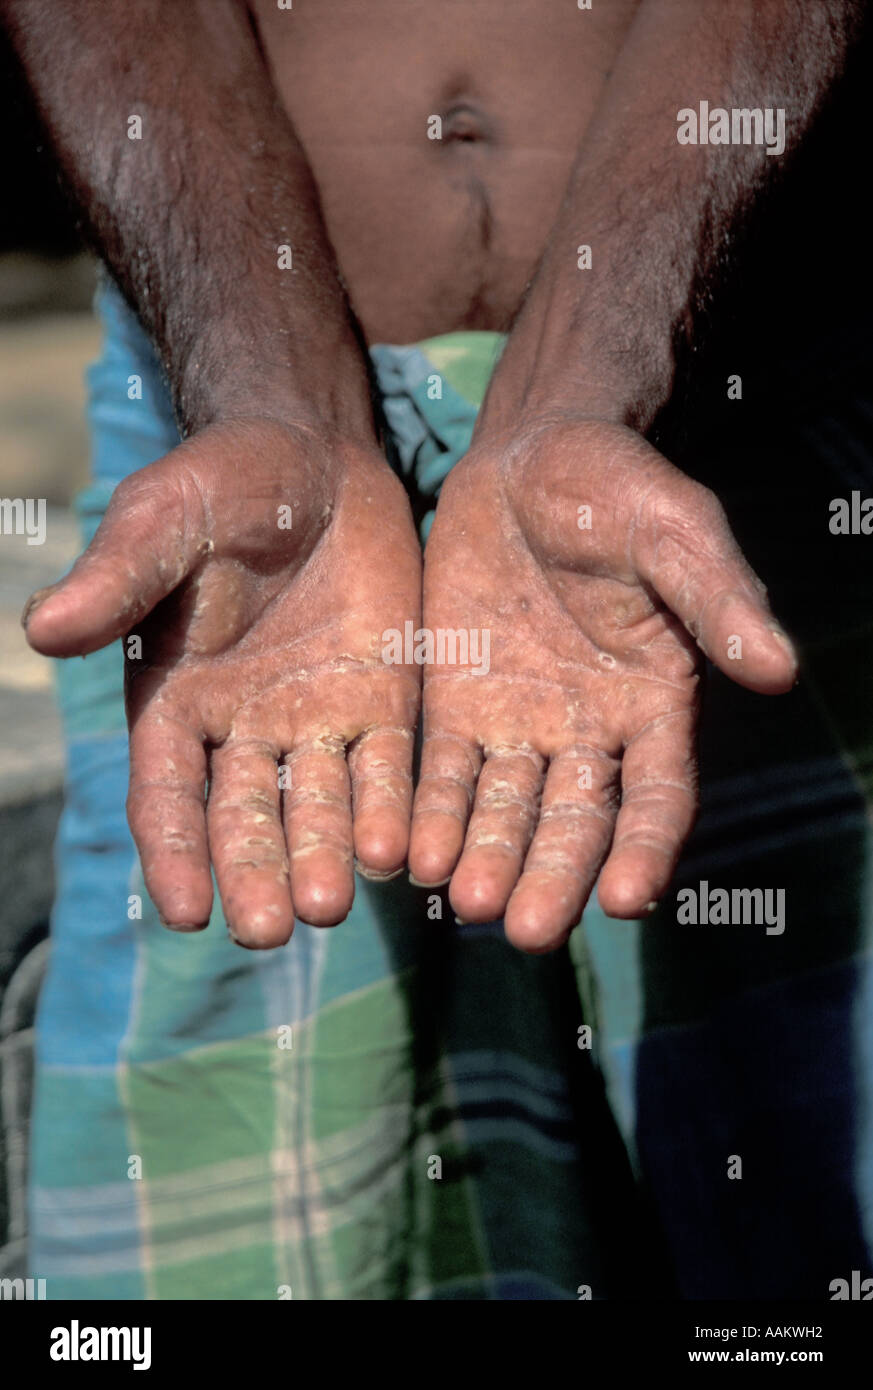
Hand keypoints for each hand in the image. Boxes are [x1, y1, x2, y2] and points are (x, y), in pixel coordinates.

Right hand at [24, 418, 420, 946]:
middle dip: (254, 874)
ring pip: (318, 808)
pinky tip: (400, 852)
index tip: (187, 912)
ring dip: (323, 858)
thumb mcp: (165, 520)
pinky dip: (390, 812)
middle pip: (246, 819)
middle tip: (269, 930)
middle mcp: (243, 730)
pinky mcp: (382, 704)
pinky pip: (386, 770)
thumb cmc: (222, 484)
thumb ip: (120, 577)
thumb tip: (40, 630)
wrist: (318, 458)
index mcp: (175, 702)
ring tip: (332, 906)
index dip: (174, 852)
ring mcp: (316, 722)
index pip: (168, 794)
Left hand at [408, 416, 795, 952]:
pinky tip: (405, 853)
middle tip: (525, 930)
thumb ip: (718, 599)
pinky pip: (440, 771)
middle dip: (551, 876)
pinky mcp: (454, 705)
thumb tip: (781, 671)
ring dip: (484, 858)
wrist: (529, 454)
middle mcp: (588, 733)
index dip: (646, 846)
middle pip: (573, 822)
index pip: (658, 796)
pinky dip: (427, 813)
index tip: (626, 897)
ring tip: (462, 902)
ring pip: (503, 809)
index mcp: (655, 703)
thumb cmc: (619, 488)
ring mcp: (518, 724)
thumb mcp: (675, 530)